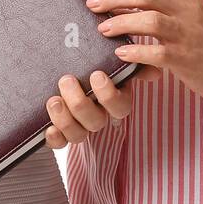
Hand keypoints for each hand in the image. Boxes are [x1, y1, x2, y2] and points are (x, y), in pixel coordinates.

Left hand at [43, 63, 161, 148]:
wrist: (62, 67)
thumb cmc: (90, 63)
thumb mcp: (108, 60)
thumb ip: (131, 65)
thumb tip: (154, 73)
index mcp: (114, 99)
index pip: (119, 106)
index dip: (108, 94)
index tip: (96, 74)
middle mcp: (99, 115)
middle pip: (96, 122)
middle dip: (80, 103)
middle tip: (66, 80)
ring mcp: (80, 126)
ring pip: (78, 134)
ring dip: (65, 119)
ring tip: (53, 99)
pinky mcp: (61, 133)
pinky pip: (60, 143)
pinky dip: (54, 138)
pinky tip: (48, 128)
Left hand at [83, 0, 202, 101]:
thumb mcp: (188, 11)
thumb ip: (160, 3)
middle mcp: (187, 8)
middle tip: (92, 4)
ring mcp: (188, 33)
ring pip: (149, 19)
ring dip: (121, 22)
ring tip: (102, 28)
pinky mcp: (187, 58)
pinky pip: (156, 52)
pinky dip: (136, 51)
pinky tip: (120, 54)